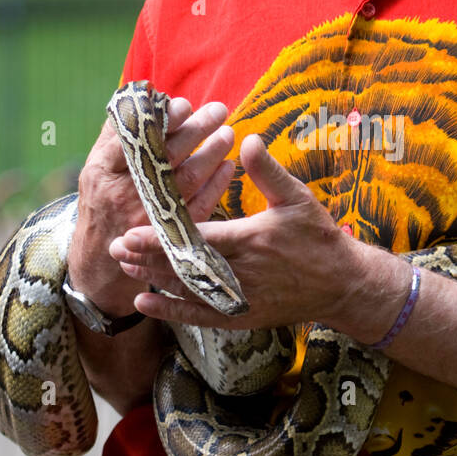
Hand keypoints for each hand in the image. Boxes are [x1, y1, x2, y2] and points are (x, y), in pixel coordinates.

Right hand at [67, 96, 237, 317]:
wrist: (98, 265)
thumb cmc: (101, 205)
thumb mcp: (96, 171)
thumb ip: (114, 137)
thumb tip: (135, 97)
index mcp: (102, 173)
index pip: (133, 140)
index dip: (161, 121)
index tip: (184, 104)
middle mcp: (124, 195)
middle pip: (165, 157)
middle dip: (195, 131)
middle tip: (218, 110)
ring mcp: (148, 218)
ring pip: (185, 180)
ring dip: (210, 154)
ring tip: (228, 133)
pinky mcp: (168, 237)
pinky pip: (197, 207)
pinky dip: (215, 186)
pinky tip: (228, 167)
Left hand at [108, 133, 371, 332]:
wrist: (343, 285)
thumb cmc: (319, 237)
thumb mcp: (298, 198)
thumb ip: (269, 171)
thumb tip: (248, 139)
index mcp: (252, 240)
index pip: (198, 239)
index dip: (163, 238)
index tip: (132, 233)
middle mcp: (242, 273)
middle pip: (185, 267)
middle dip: (147, 258)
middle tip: (114, 248)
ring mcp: (241, 298)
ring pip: (187, 291)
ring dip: (153, 280)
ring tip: (123, 268)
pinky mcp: (242, 316)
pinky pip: (201, 316)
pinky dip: (172, 312)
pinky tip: (144, 303)